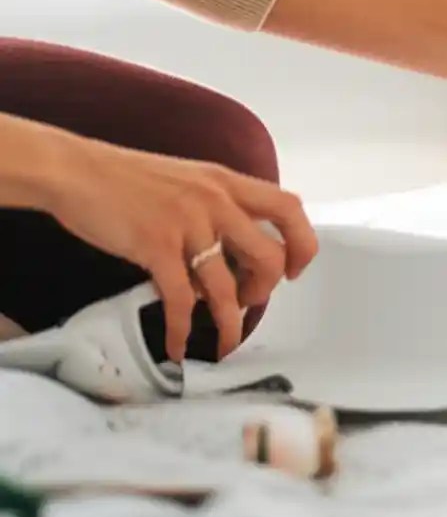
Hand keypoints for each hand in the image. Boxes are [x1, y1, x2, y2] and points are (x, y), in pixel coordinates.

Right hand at [44, 135, 318, 361]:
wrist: (73, 170)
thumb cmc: (126, 178)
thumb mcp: (186, 180)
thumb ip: (215, 208)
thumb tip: (231, 255)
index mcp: (226, 182)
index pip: (289, 208)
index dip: (302, 243)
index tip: (292, 270)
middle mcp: (215, 200)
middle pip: (269, 254)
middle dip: (265, 288)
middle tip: (249, 300)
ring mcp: (187, 223)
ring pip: (228, 286)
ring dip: (230, 322)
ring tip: (225, 343)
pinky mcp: (156, 246)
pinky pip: (182, 299)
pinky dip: (182, 329)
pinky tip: (177, 346)